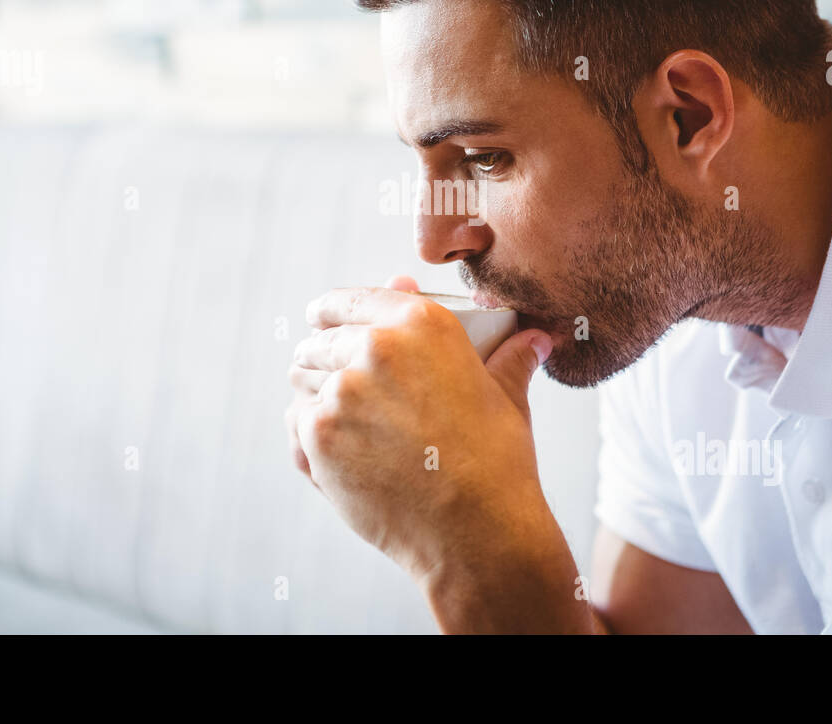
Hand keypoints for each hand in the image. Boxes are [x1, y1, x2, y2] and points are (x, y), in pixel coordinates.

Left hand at [285, 275, 554, 581]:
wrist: (477, 532)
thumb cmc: (497, 463)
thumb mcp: (508, 397)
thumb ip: (509, 357)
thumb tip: (535, 338)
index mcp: (420, 324)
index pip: (351, 300)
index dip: (332, 310)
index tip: (323, 319)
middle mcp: (374, 347)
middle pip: (321, 340)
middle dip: (324, 355)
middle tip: (336, 377)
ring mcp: (340, 392)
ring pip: (303, 379)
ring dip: (314, 391)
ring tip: (338, 415)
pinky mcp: (318, 436)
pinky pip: (297, 421)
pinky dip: (308, 432)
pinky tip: (334, 448)